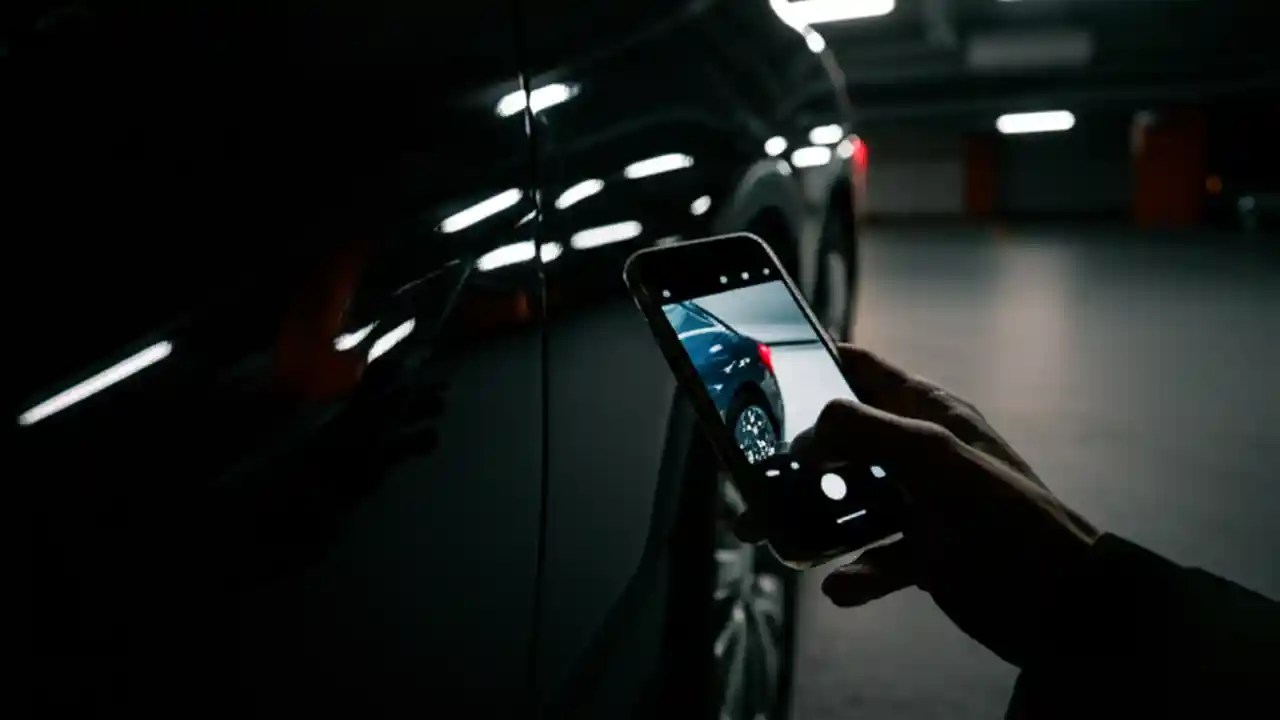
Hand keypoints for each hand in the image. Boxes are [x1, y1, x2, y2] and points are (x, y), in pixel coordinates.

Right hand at [746, 346, 1100, 666]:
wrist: (1066, 607)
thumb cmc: (1012, 518)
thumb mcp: (935, 457)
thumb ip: (866, 431)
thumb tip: (807, 432)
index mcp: (929, 413)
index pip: (862, 369)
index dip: (814, 361)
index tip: (762, 370)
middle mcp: (920, 453)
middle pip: (840, 441)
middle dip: (793, 456)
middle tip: (748, 467)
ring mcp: (920, 504)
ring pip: (846, 503)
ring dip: (808, 519)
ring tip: (766, 530)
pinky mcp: (923, 554)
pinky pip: (872, 557)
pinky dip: (854, 572)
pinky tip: (841, 585)